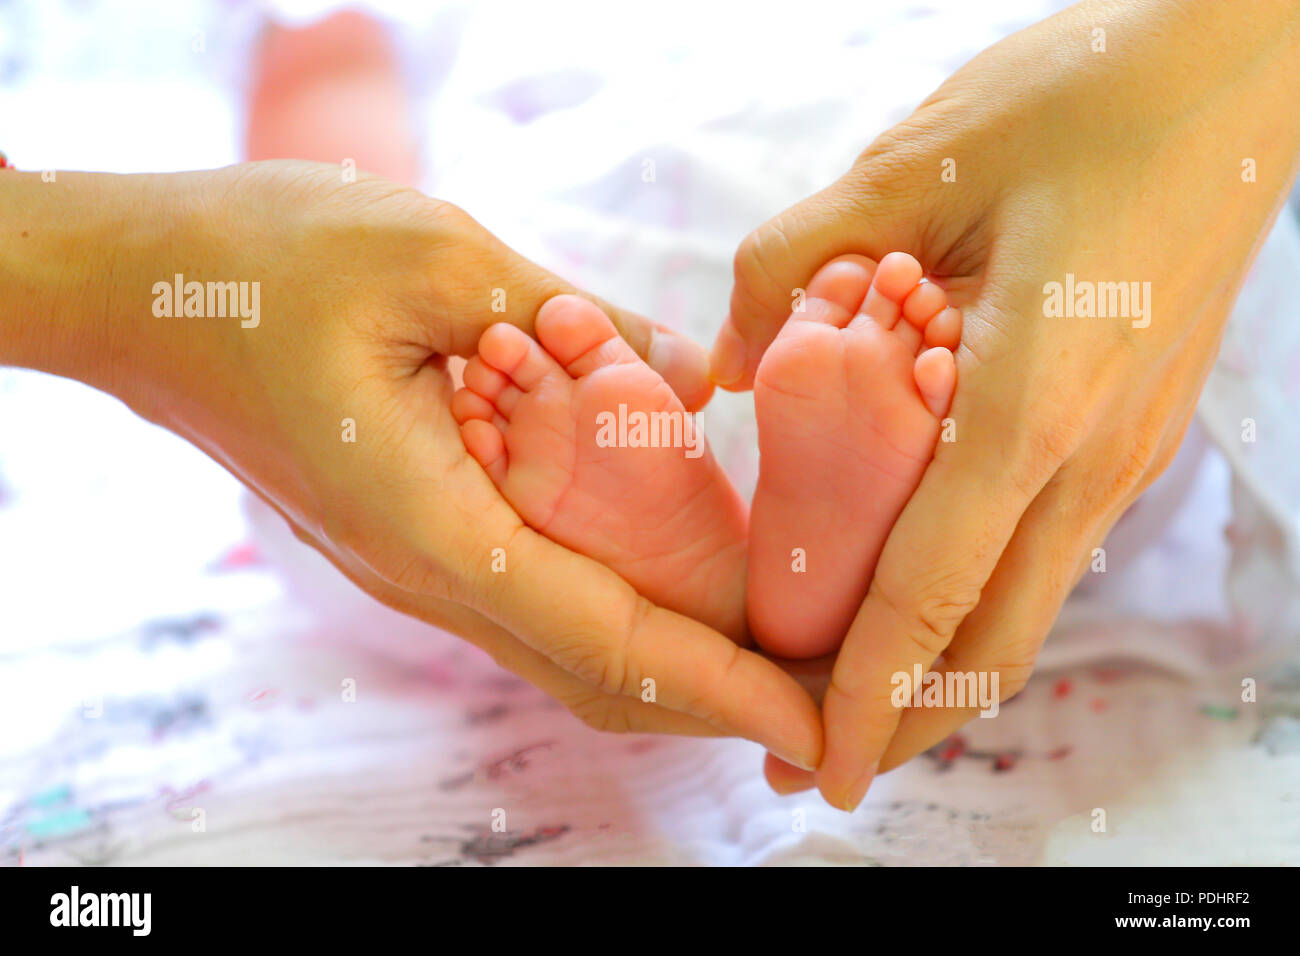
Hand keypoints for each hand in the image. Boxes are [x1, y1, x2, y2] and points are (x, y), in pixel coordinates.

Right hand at [0, 161, 821, 767]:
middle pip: (602, 674)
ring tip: (785, 641)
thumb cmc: (266, 264)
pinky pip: (541, 600)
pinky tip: (686, 570)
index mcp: (434, 529)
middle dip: (725, 694)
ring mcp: (422, 567)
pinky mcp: (421, 539)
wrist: (143, 295)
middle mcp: (432, 577)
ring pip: (573, 650)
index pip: (610, 642)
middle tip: (834, 681)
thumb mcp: (436, 259)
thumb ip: (577, 319)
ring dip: (683, 659)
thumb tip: (696, 376)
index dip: (726, 687)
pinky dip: (628, 608)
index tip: (818, 715)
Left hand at [709, 0, 1299, 805]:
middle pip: (992, 640)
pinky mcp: (1126, 432)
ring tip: (849, 706)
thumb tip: (727, 363)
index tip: (820, 765)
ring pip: (1025, 609)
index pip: (933, 590)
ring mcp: (1121, 452)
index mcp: (1032, 400)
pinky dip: (974, 608)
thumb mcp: (913, 162)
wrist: (1238, 73)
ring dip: (938, 675)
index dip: (867, 692)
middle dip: (900, 720)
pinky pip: (1042, 555)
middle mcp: (1090, 454)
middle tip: (808, 767)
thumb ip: (793, 265)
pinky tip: (915, 605)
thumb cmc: (1085, 100)